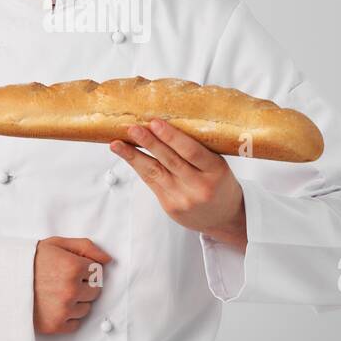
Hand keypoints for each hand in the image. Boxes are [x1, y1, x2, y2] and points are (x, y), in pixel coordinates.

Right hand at [33, 236, 111, 333]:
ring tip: (56, 293)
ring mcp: (63, 309)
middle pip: (95, 291)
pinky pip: (75, 324)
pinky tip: (54, 306)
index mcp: (73, 267)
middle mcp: (71, 289)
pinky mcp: (55, 325)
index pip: (97, 271)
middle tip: (63, 281)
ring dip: (76, 302)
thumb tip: (108, 259)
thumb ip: (86, 247)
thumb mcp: (56, 244)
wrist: (4, 280)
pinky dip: (68, 317)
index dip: (84, 268)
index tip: (69, 268)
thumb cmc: (31, 260)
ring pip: (86, 308)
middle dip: (84, 285)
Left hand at [110, 118, 246, 247]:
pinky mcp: (170, 206)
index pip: (192, 151)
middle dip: (149, 143)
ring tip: (117, 144)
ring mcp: (183, 198)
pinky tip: (127, 156)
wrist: (224, 218)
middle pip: (170, 161)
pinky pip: (151, 182)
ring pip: (155, 172)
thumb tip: (170, 122)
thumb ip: (199, 149)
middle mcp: (199, 186)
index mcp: (216, 171)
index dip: (172, 137)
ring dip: (134, 156)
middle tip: (133, 128)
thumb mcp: (219, 165)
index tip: (156, 123)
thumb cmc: (220, 184)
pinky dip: (137, 167)